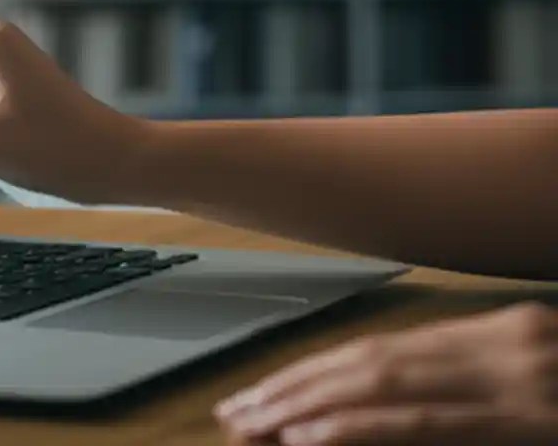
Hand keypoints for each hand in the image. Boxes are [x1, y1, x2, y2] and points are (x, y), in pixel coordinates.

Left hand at [215, 302, 557, 444]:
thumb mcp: (538, 376)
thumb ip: (475, 379)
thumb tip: (398, 395)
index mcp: (503, 330)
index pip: (386, 348)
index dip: (317, 368)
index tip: (264, 388)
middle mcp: (504, 342)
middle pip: (372, 361)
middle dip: (295, 387)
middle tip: (236, 410)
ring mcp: (520, 378)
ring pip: (388, 387)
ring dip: (310, 408)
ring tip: (255, 424)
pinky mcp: (533, 418)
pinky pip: (431, 423)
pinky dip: (363, 428)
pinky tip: (313, 438)